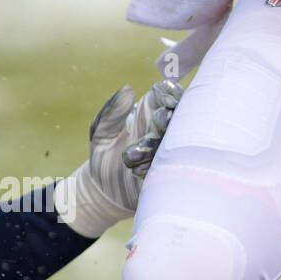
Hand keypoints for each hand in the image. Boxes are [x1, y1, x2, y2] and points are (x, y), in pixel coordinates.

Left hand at [55, 79, 182, 237]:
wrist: (103, 190)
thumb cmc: (104, 153)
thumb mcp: (100, 131)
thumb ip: (112, 111)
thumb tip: (128, 89)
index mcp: (149, 110)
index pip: (165, 94)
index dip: (170, 93)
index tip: (168, 98)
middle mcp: (164, 127)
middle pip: (179, 114)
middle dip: (171, 117)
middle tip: (160, 122)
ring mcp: (170, 148)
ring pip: (176, 139)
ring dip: (157, 145)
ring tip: (129, 156)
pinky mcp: (170, 168)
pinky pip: (172, 163)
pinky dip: (154, 165)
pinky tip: (136, 171)